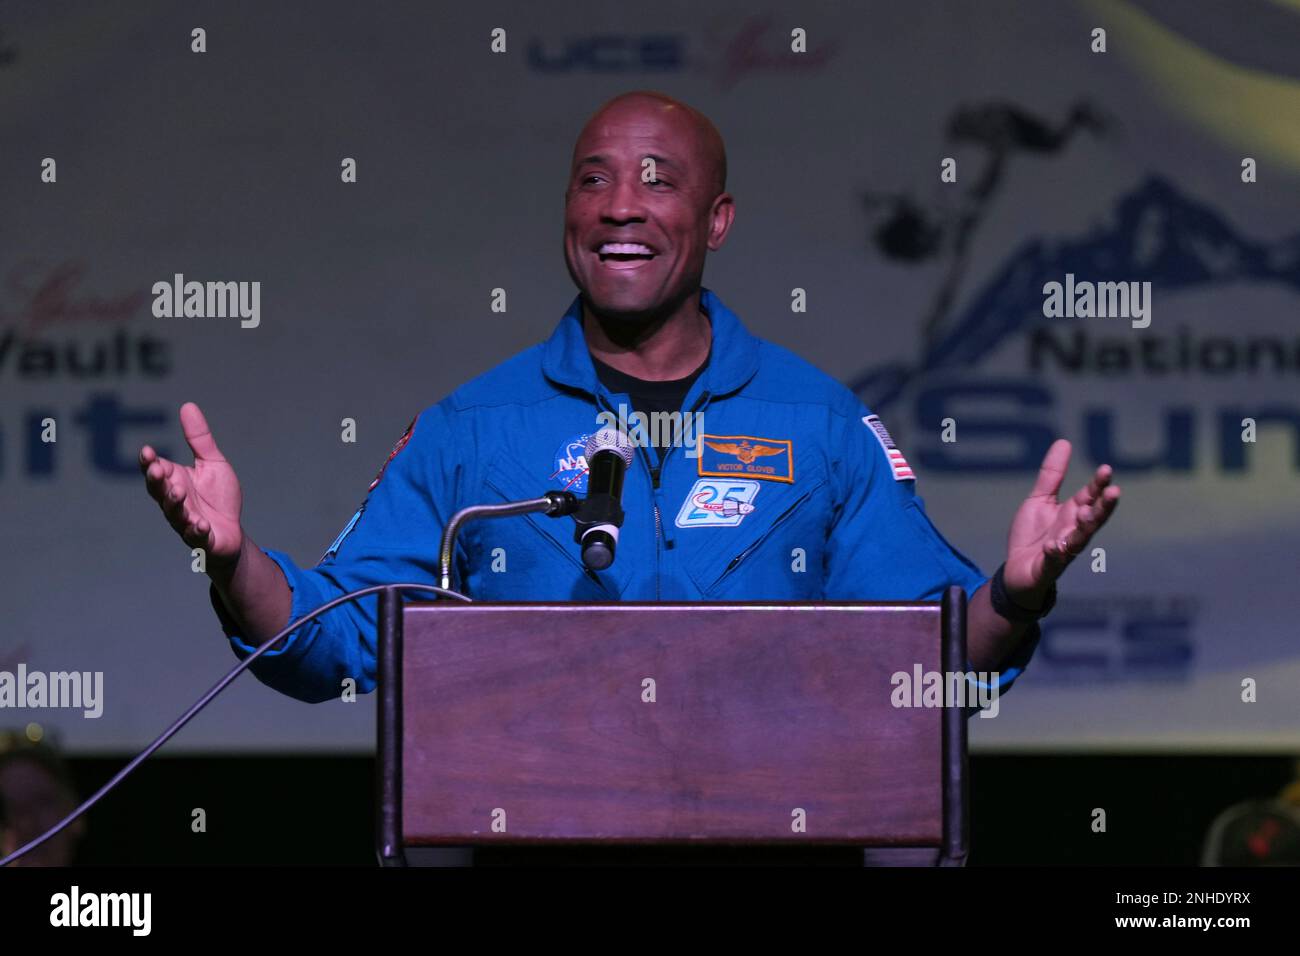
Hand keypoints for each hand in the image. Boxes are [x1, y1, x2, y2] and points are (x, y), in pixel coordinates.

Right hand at [139, 402, 243, 564]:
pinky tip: (201, 524)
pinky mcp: (202, 540)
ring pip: (174, 514)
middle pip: (159, 492)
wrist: (232, 533)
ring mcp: (186, 523)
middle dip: (156, 481)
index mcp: (174, 482)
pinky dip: (197, 531)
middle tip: (157, 469)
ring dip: (174, 503)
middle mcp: (174, 502)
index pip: (155, 470)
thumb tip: (187, 405)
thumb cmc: (218, 498)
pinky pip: (197, 537)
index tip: (147, 451)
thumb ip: (199, 439)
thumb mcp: (212, 463)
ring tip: (178, 492)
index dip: (149, 462)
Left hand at [1004, 439, 1119, 602]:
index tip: (1106, 469)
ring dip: (1084, 528)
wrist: (1016, 571)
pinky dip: (1055, 554)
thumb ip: (1052, 475)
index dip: (1098, 484)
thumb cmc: (1033, 535)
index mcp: (1072, 514)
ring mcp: (1062, 551)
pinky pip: (1053, 561)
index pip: (1090, 497)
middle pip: (1093, 518)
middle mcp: (1072, 531)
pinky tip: (1054, 546)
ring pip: (1079, 540)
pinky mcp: (1047, 568)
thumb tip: (1064, 441)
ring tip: (1086, 513)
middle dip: (1103, 506)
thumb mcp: (1039, 500)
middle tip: (1113, 492)